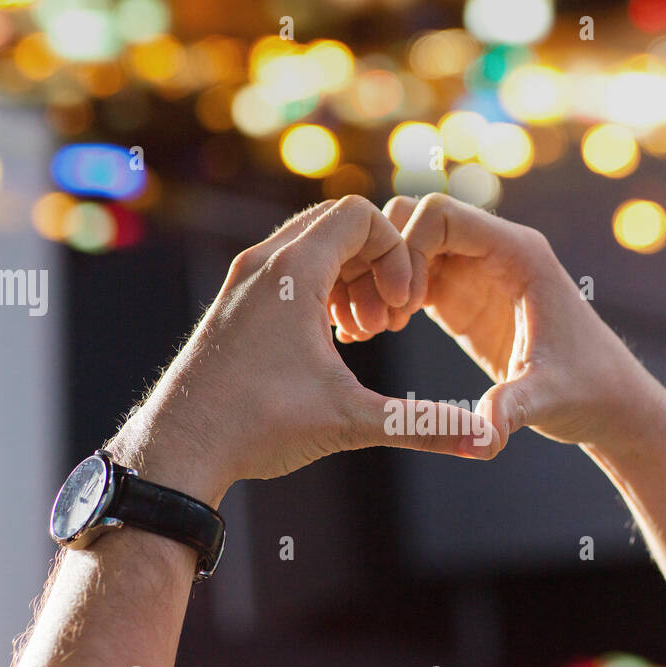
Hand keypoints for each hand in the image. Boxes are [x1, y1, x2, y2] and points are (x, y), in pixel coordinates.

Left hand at [108, 195, 500, 505]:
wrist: (177, 451)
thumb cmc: (257, 427)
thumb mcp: (350, 421)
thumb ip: (423, 425)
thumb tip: (488, 442)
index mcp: (292, 271)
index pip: (360, 215)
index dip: (396, 254)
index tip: (403, 309)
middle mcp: (262, 263)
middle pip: (337, 226)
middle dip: (376, 265)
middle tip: (386, 321)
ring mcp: (241, 283)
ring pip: (309, 249)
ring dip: (347, 279)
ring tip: (360, 335)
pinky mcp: (232, 307)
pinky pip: (285, 273)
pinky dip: (318, 293)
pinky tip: (329, 344)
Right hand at [335, 193, 653, 455]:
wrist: (605, 403)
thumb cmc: (588, 392)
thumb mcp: (548, 399)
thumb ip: (513, 408)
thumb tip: (483, 435)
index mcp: (518, 253)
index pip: (441, 215)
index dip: (408, 251)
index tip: (403, 306)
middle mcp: (494, 252)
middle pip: (414, 217)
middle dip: (386, 261)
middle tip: (378, 319)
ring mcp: (474, 272)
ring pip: (406, 242)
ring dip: (381, 276)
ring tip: (373, 328)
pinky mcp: (460, 298)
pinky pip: (409, 274)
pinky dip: (386, 294)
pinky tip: (377, 332)